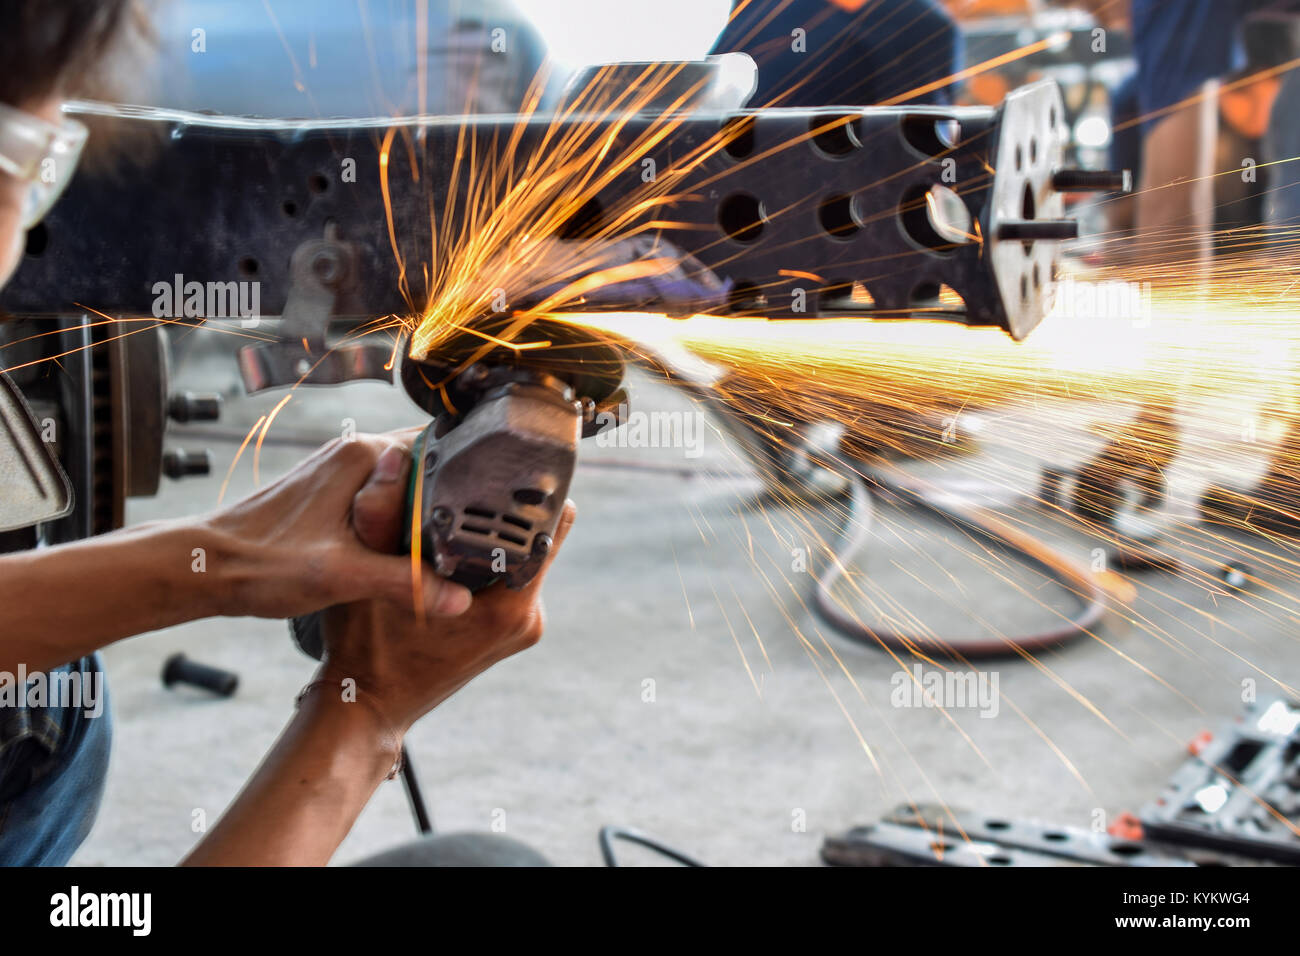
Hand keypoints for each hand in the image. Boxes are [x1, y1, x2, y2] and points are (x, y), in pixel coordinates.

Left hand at [200, 430, 471, 620]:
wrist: (203, 568)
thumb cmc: (260, 564)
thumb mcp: (341, 577)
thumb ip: (403, 583)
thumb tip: (459, 601)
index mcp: (363, 456)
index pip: (440, 448)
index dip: (471, 476)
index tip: (496, 506)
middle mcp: (353, 455)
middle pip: (427, 467)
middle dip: (454, 498)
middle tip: (485, 535)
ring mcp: (340, 473)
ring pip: (404, 486)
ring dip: (427, 511)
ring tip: (456, 546)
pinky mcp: (330, 495)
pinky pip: (382, 499)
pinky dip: (402, 521)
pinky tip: (411, 552)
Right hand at [312, 441, 576, 732]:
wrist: (368, 708)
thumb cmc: (366, 649)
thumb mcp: (367, 575)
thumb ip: (381, 517)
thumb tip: (392, 456)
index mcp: (510, 606)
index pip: (554, 526)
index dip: (533, 490)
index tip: (511, 460)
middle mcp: (527, 617)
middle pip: (538, 539)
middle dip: (509, 508)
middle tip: (476, 477)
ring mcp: (519, 627)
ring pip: (520, 557)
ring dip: (495, 534)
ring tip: (460, 508)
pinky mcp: (507, 631)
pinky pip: (507, 578)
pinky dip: (485, 559)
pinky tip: (453, 546)